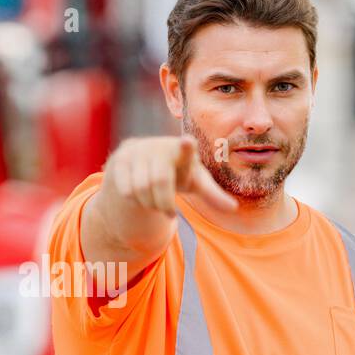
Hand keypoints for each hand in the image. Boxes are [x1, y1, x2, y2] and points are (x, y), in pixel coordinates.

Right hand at [103, 135, 237, 217]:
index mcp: (183, 150)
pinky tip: (139, 195)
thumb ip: (213, 194)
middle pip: (159, 182)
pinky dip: (135, 200)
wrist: (145, 162)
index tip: (187, 142)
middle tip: (170, 212)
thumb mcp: (195, 182)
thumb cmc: (177, 173)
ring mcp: (138, 150)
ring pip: (140, 188)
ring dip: (149, 203)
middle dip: (163, 203)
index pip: (186, 149)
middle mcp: (159, 146)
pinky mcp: (121, 158)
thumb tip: (234, 208)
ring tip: (155, 201)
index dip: (186, 147)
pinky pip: (126, 189)